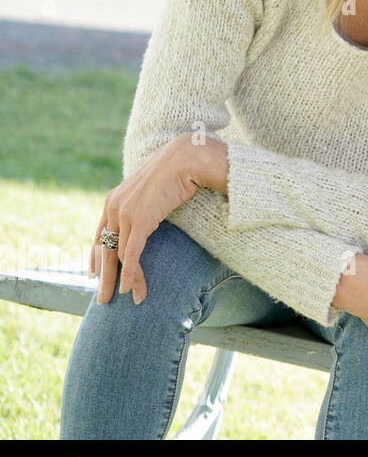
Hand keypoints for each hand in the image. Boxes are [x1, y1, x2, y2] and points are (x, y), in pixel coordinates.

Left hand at [89, 134, 208, 305]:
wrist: (185, 158)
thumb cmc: (176, 171)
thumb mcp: (152, 190)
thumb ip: (144, 204)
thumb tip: (150, 213)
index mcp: (113, 200)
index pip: (98, 235)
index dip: (94, 257)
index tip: (93, 275)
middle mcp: (113, 207)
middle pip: (103, 249)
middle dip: (103, 276)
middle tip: (103, 298)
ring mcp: (125, 213)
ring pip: (118, 255)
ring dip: (123, 280)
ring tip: (126, 298)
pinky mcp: (140, 220)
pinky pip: (132, 253)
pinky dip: (132, 273)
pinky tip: (132, 288)